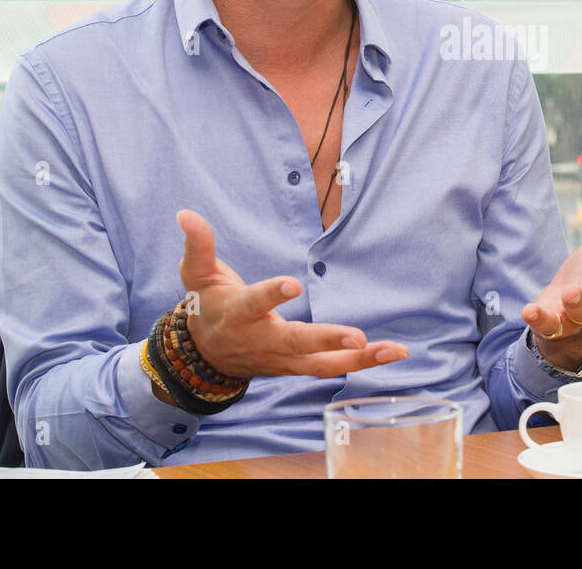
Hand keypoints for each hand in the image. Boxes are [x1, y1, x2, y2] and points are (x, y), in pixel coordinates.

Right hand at [175, 209, 408, 377]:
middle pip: (296, 343)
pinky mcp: (299, 366)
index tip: (292, 283)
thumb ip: (198, 245)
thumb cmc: (208, 306)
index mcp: (238, 314)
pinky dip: (363, 363)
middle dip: (325, 340)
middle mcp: (263, 341)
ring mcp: (283, 359)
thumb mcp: (197, 275)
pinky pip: (333, 369)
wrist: (206, 356)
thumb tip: (186, 214)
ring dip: (360, 359)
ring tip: (395, 350)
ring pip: (322, 364)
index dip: (271, 294)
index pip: (254, 304)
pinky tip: (394, 353)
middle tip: (356, 336)